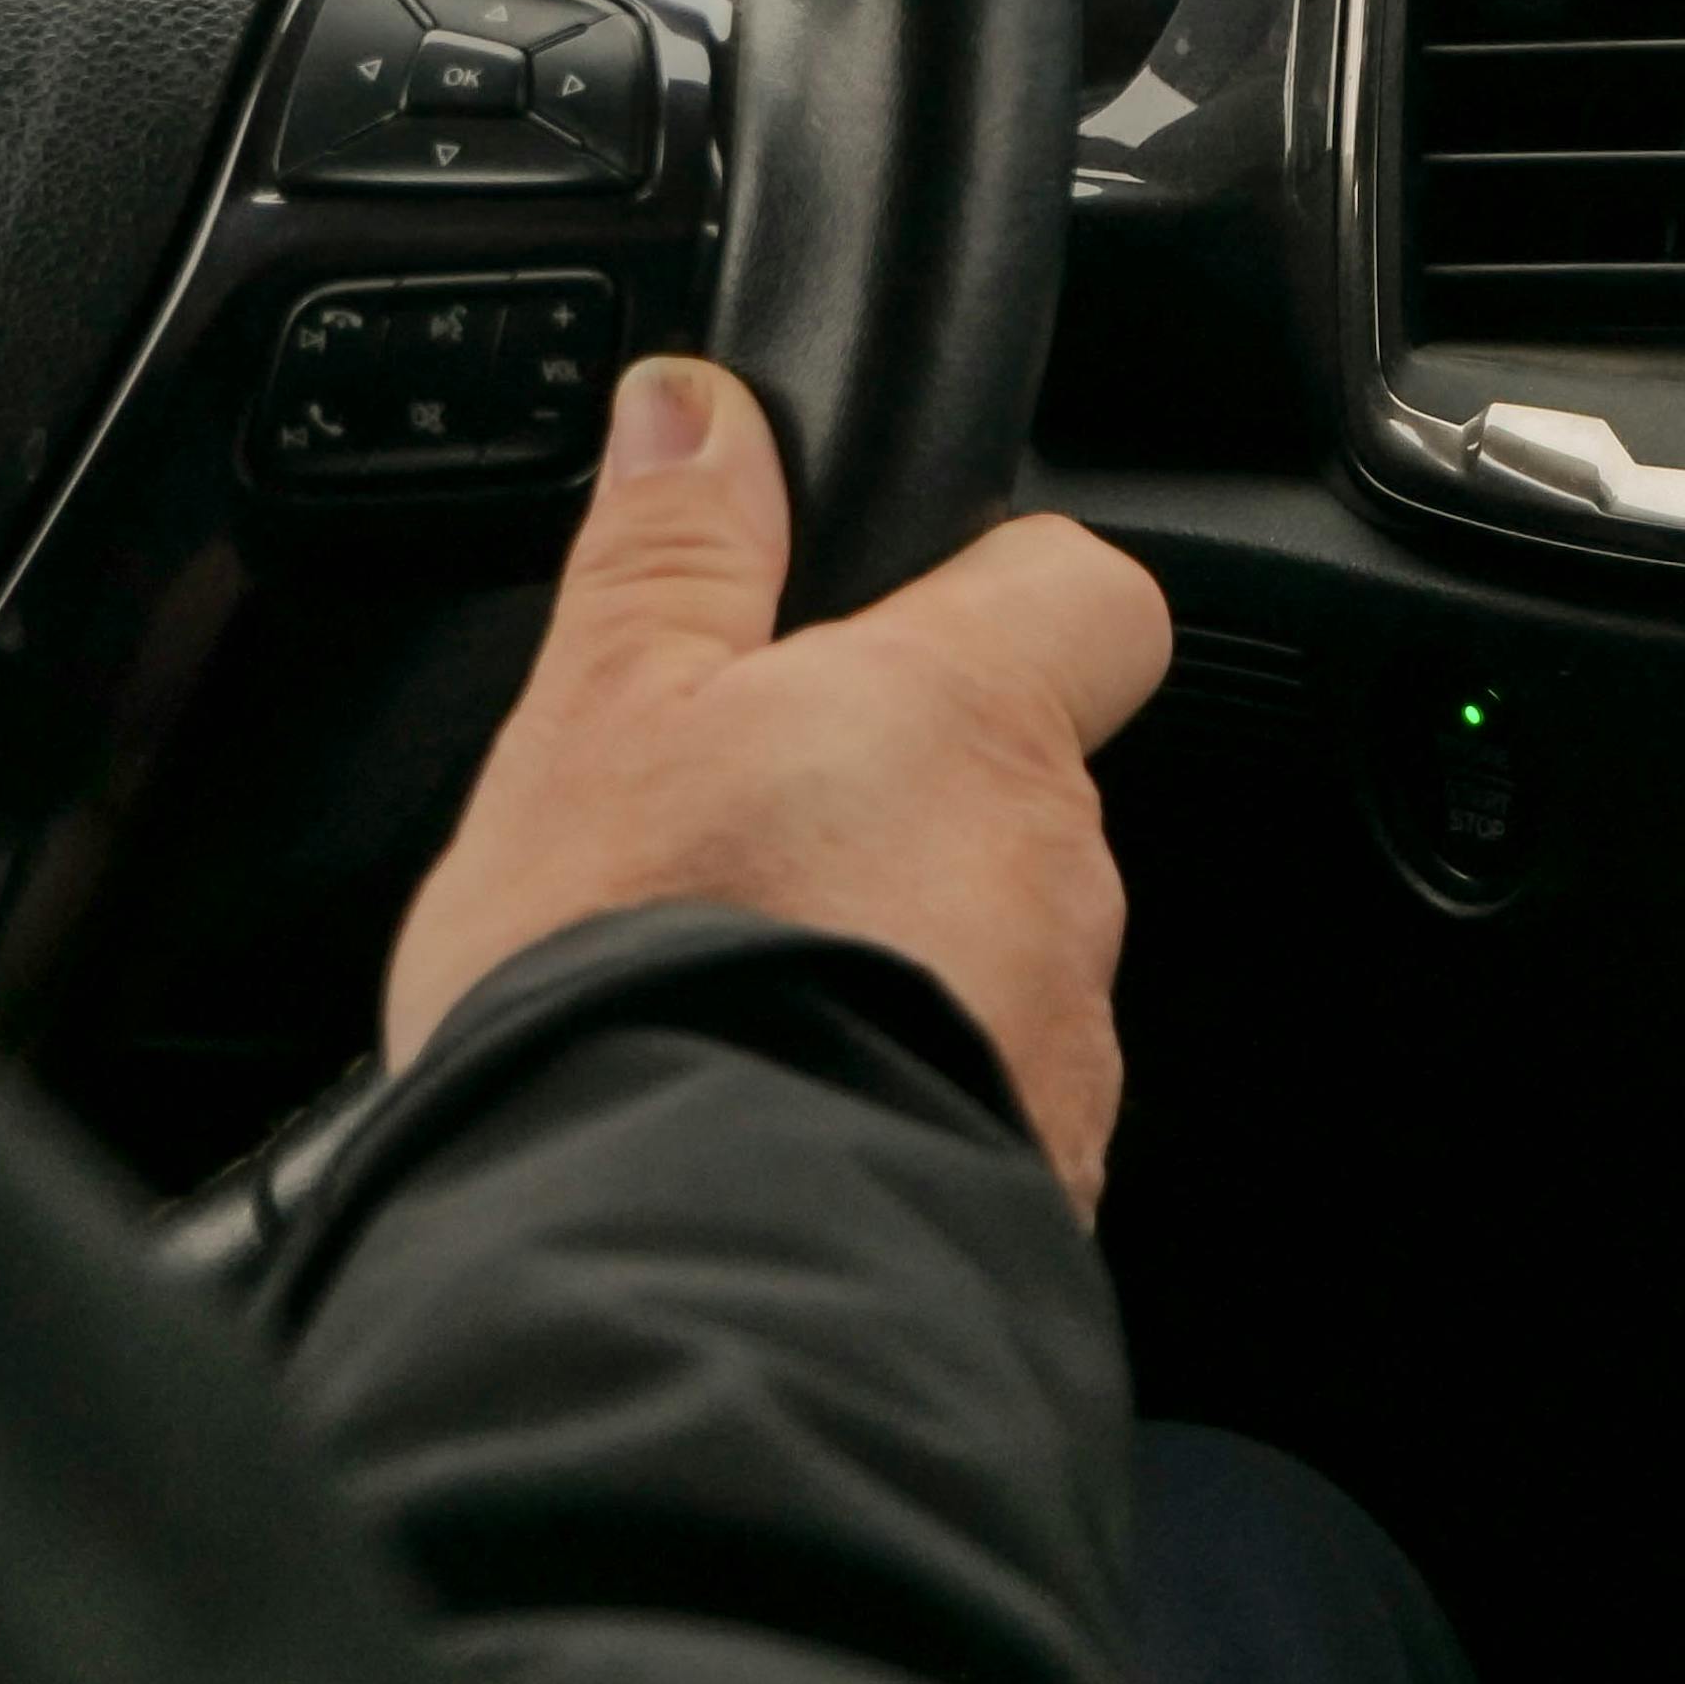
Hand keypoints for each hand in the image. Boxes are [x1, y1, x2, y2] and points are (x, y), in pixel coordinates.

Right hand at [382, 354, 1170, 1207]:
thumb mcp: (599, 720)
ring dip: (893, 973)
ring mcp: (1063, 1048)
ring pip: (991, 963)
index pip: (1085, 593)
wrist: (674, 1274)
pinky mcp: (1039, 1192)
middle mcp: (1057, 876)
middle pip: (1009, 796)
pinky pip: (975, 1112)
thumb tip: (698, 409)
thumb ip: (670, 555)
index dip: (1000, 593)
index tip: (887, 627)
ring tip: (724, 1018)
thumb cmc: (630, 985)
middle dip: (894, 815)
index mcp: (970, 719)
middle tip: (732, 860)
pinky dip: (891, 1110)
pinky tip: (764, 1136)